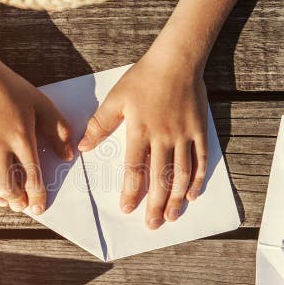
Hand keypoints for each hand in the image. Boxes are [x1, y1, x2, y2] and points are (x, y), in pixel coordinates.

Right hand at [0, 64, 73, 214]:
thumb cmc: (11, 89)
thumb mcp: (42, 104)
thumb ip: (59, 130)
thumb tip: (68, 156)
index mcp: (21, 136)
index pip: (32, 176)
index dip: (36, 196)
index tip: (38, 207)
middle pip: (6, 187)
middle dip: (16, 201)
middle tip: (20, 203)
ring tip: (2, 197)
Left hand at [77, 55, 208, 228]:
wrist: (176, 60)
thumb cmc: (142, 78)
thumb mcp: (115, 99)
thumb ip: (99, 125)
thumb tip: (83, 147)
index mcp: (140, 131)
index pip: (135, 169)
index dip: (132, 191)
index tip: (127, 208)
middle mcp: (164, 137)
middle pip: (160, 178)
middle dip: (155, 204)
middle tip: (151, 225)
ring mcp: (184, 135)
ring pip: (181, 174)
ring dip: (176, 198)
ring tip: (171, 217)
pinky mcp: (199, 131)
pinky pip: (200, 160)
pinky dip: (197, 179)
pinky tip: (192, 195)